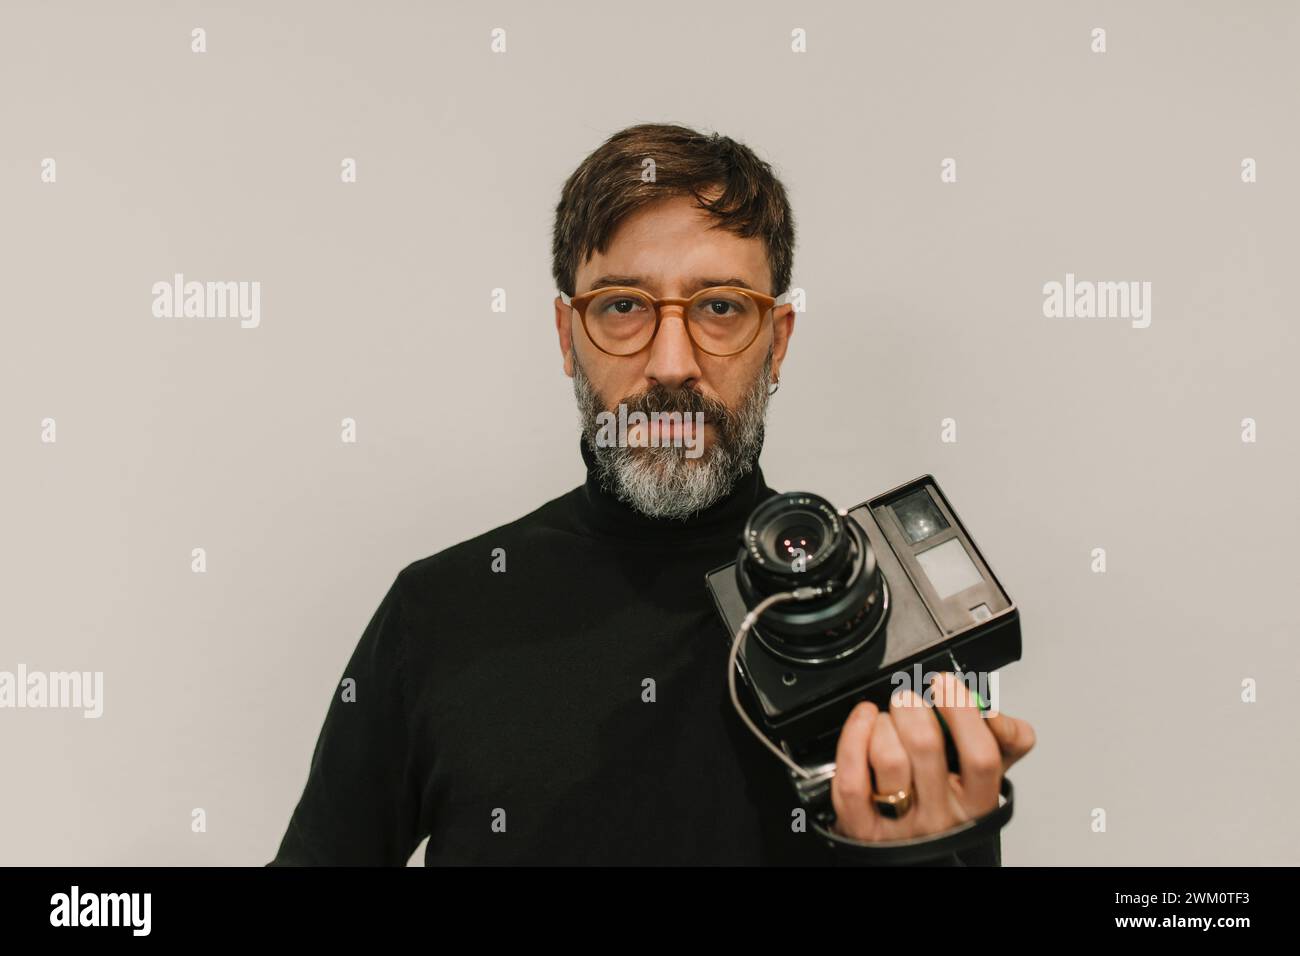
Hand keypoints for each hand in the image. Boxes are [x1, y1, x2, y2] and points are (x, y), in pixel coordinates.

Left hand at [829, 672, 1035, 842]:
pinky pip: (852, 776)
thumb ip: (1003, 739)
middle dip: (912, 706)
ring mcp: (899, 822)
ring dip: (883, 723)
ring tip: (887, 720)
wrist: (905, 847)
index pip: (982, 755)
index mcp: (978, 802)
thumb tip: (990, 709)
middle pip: (926, 746)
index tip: (945, 683)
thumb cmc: (944, 800)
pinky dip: (854, 736)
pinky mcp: (861, 825)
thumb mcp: (984, 773)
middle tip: (908, 699)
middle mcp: (941, 816)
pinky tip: (864, 722)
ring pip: (888, 756)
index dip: (963, 711)